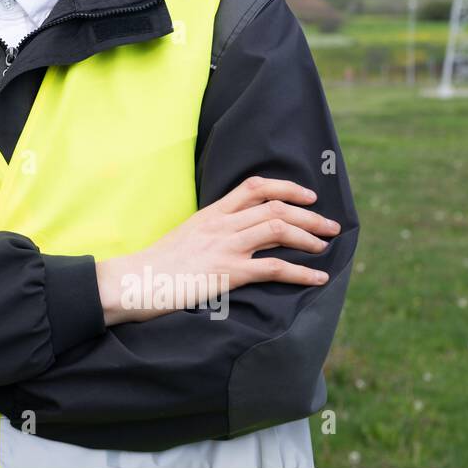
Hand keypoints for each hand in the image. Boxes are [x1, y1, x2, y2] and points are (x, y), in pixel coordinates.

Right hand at [95, 175, 340, 325]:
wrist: (137, 280)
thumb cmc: (157, 265)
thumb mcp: (185, 236)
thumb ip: (209, 230)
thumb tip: (231, 234)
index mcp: (211, 213)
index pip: (254, 187)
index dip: (287, 188)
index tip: (308, 196)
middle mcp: (221, 224)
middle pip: (275, 206)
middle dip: (309, 214)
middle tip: (330, 225)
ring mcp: (225, 246)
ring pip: (279, 230)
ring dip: (309, 237)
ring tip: (326, 246)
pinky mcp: (228, 272)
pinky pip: (274, 267)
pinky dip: (301, 272)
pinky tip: (318, 278)